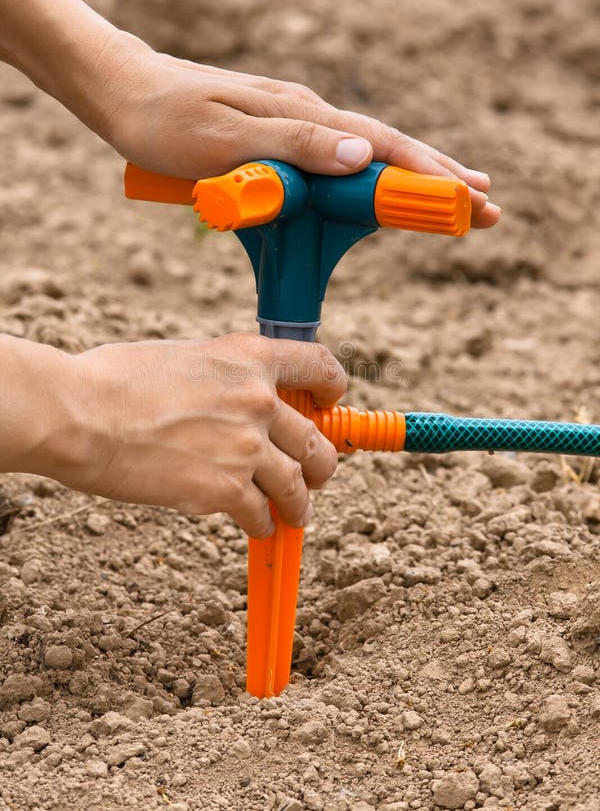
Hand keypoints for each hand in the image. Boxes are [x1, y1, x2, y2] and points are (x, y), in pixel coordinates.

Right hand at [44, 334, 344, 538]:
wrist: (81, 415)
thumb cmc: (115, 380)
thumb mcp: (183, 356)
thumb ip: (221, 375)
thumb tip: (231, 393)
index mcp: (248, 358)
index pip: (318, 366)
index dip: (333, 386)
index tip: (332, 400)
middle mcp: (259, 400)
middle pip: (317, 440)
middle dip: (322, 464)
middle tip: (315, 475)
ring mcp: (246, 447)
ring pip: (298, 485)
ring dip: (300, 503)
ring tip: (295, 513)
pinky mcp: (225, 489)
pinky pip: (262, 515)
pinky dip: (262, 525)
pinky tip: (255, 526)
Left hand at [95, 33, 499, 228]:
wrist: (121, 92)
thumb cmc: (163, 122)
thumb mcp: (223, 140)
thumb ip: (292, 148)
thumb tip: (363, 158)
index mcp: (301, 117)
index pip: (383, 148)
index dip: (431, 177)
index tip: (471, 202)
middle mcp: (307, 116)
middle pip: (388, 148)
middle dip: (440, 178)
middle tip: (484, 207)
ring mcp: (295, 123)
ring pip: (367, 153)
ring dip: (412, 178)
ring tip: (452, 199)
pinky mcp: (279, 136)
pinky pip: (339, 160)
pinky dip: (373, 179)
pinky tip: (381, 191)